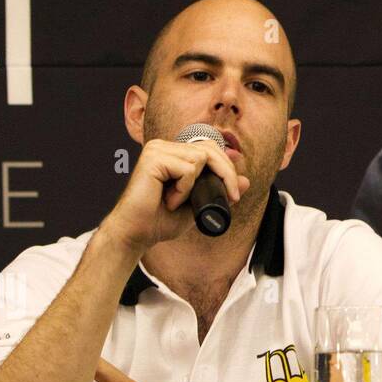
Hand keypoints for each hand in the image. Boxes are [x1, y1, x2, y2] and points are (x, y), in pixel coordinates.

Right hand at [101, 137, 248, 254]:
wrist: (136, 234)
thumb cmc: (160, 220)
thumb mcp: (199, 204)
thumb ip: (220, 191)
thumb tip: (246, 180)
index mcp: (172, 153)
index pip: (209, 147)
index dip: (226, 165)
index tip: (235, 189)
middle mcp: (164, 147)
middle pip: (210, 148)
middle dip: (226, 173)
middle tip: (230, 198)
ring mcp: (157, 150)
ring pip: (201, 158)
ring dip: (196, 186)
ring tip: (177, 201)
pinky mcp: (153, 158)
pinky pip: (188, 169)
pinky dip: (185, 188)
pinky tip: (169, 200)